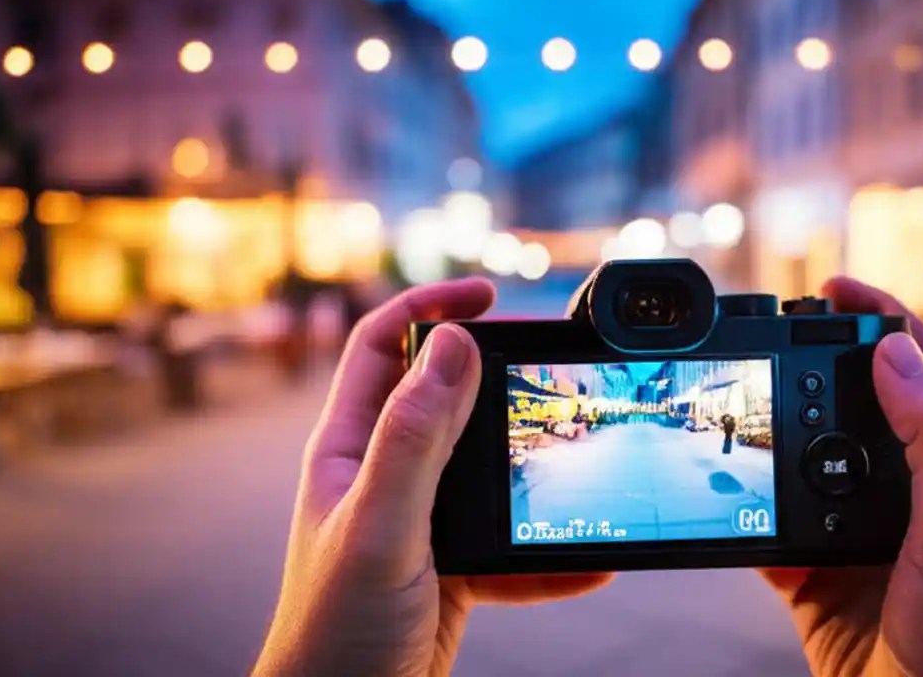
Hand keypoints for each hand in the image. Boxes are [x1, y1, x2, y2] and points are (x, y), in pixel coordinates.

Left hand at [254, 278, 611, 676]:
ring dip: (531, 464)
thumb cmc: (334, 629)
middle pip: (443, 396)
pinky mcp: (451, 568)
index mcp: (348, 449)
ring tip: (581, 459)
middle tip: (552, 371)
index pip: (381, 346)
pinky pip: (511, 546)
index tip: (490, 293)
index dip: (429, 306)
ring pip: (484, 467)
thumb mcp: (380, 525)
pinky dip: (549, 553)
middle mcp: (382, 474)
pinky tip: (588, 563)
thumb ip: (414, 438)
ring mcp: (418, 520)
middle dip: (497, 377)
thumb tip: (451, 344)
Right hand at [760, 277, 922, 675]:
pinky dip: (740, 508)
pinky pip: (767, 530)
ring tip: (728, 407)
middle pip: (852, 406)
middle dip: (808, 365)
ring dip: (767, 434)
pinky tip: (718, 493)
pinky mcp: (815, 581)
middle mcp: (906, 497)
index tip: (835, 282)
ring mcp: (857, 538)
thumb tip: (893, 350)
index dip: (882, 317)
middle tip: (761, 335)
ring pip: (802, 463)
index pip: (922, 372)